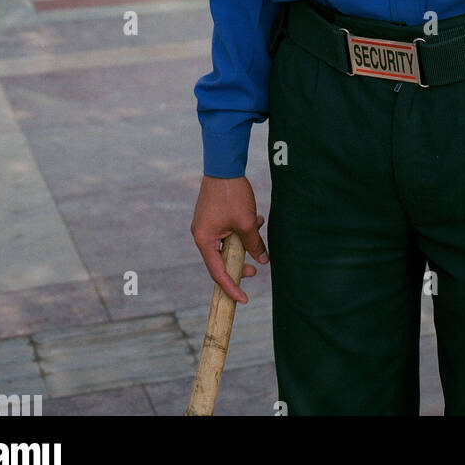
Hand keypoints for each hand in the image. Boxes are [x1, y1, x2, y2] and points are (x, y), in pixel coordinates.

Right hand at [191, 175, 268, 303]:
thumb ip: (254, 244)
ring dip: (244, 242)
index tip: (244, 299)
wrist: (223, 165)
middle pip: (221, 259)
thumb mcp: (247, 222)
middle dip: (241, 262)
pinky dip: (240, 230)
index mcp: (204, 240)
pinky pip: (226, 231)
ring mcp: (204, 225)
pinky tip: (257, 219)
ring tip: (260, 228)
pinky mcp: (211, 217)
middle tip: (258, 267)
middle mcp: (201, 235)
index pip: (218, 272)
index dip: (232, 287)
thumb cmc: (232, 194)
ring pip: (226, 244)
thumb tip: (263, 261)